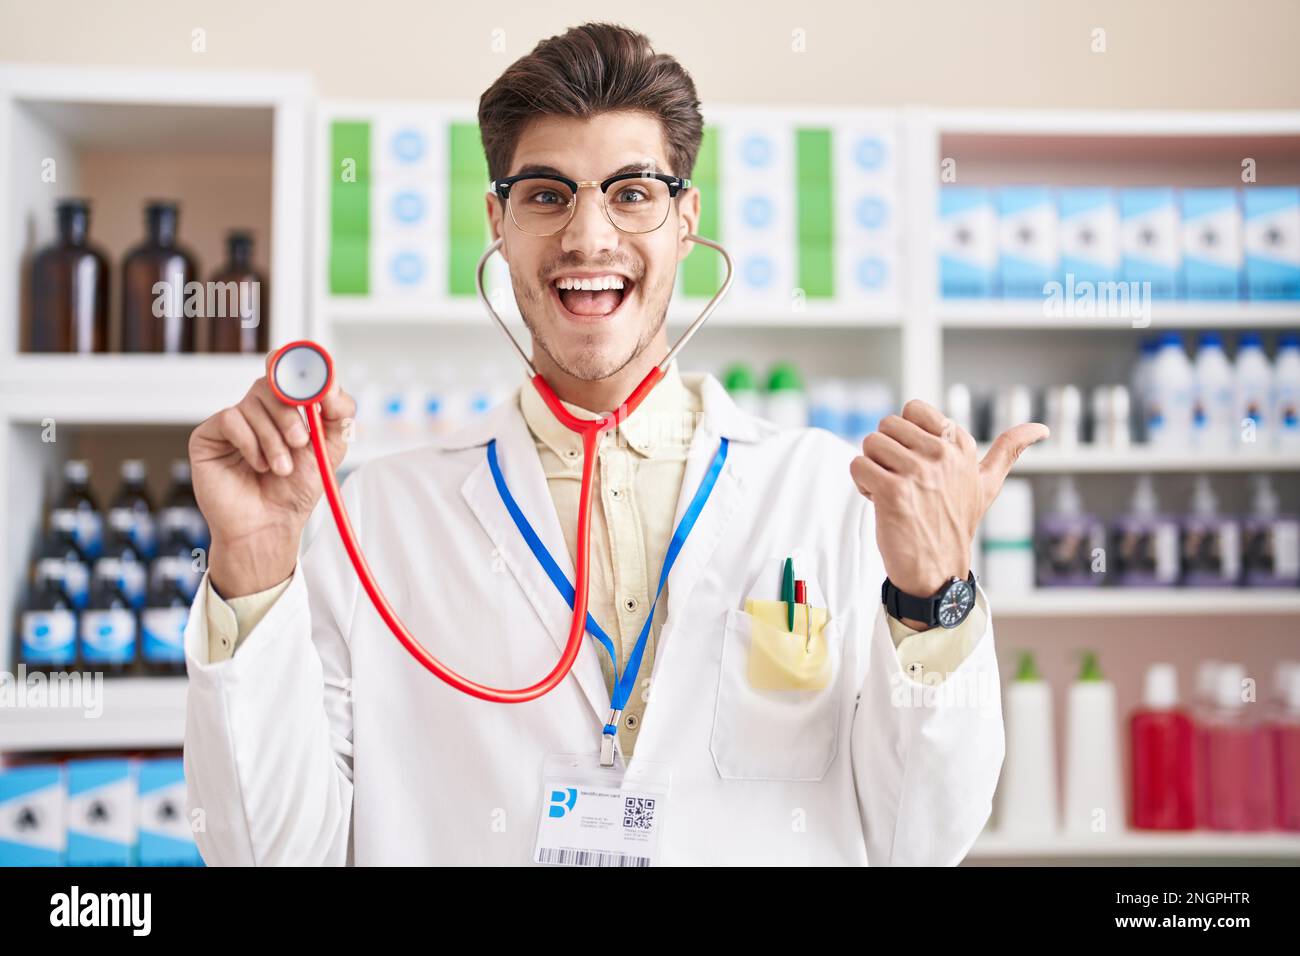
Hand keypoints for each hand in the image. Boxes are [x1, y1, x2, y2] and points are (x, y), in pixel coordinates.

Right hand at [188, 358, 355, 596]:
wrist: (268, 525)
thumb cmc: (295, 491)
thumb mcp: (328, 451)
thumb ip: (337, 416)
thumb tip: (331, 385)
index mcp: (286, 409)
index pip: (291, 373)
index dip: (300, 368)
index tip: (315, 381)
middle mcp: (258, 410)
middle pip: (272, 383)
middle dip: (290, 414)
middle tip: (300, 443)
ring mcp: (233, 421)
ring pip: (253, 402)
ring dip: (273, 438)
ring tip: (280, 468)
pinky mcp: (209, 434)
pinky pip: (231, 419)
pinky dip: (250, 443)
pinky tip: (257, 465)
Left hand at [849, 399, 1048, 605]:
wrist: (938, 571)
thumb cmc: (957, 525)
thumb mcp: (987, 484)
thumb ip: (1009, 450)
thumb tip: (1041, 428)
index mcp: (960, 445)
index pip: (912, 409)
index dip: (905, 436)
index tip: (917, 463)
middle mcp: (942, 455)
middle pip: (886, 426)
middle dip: (886, 454)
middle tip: (903, 482)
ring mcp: (918, 472)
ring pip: (870, 443)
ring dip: (873, 469)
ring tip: (893, 493)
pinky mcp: (893, 491)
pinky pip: (859, 465)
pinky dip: (862, 485)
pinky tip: (880, 503)